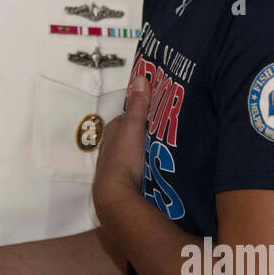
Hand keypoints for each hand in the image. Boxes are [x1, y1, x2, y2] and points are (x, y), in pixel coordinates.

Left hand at [93, 71, 151, 216]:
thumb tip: (140, 78)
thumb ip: (139, 105)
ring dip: (144, 152)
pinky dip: (144, 168)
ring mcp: (116, 167)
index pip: (125, 119)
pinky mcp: (123, 183)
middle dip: (142, 134)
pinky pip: (136, 170)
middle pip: (128, 137)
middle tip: (162, 133)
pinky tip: (155, 170)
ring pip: (131, 154)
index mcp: (111, 133)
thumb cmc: (124, 159)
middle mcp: (110, 149)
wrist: (118, 195)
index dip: (138, 115)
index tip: (154, 112)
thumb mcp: (134, 128)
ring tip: (163, 152)